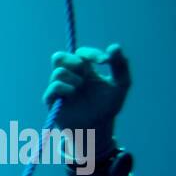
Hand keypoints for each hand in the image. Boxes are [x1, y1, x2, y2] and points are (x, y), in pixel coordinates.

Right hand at [42, 43, 130, 160]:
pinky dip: (64, 87)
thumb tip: (114, 46)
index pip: (80, 53)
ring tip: (80, 87)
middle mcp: (70, 78)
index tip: (105, 61)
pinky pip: (53, 87)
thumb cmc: (108, 106)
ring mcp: (60, 89)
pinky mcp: (53, 102)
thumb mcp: (121, 84)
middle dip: (72, 60)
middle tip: (84, 68)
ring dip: (72, 77)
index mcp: (84, 71)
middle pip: (58, 57)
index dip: (91, 53)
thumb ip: (121, 65)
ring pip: (58, 72)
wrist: (97, 128)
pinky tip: (73, 92)